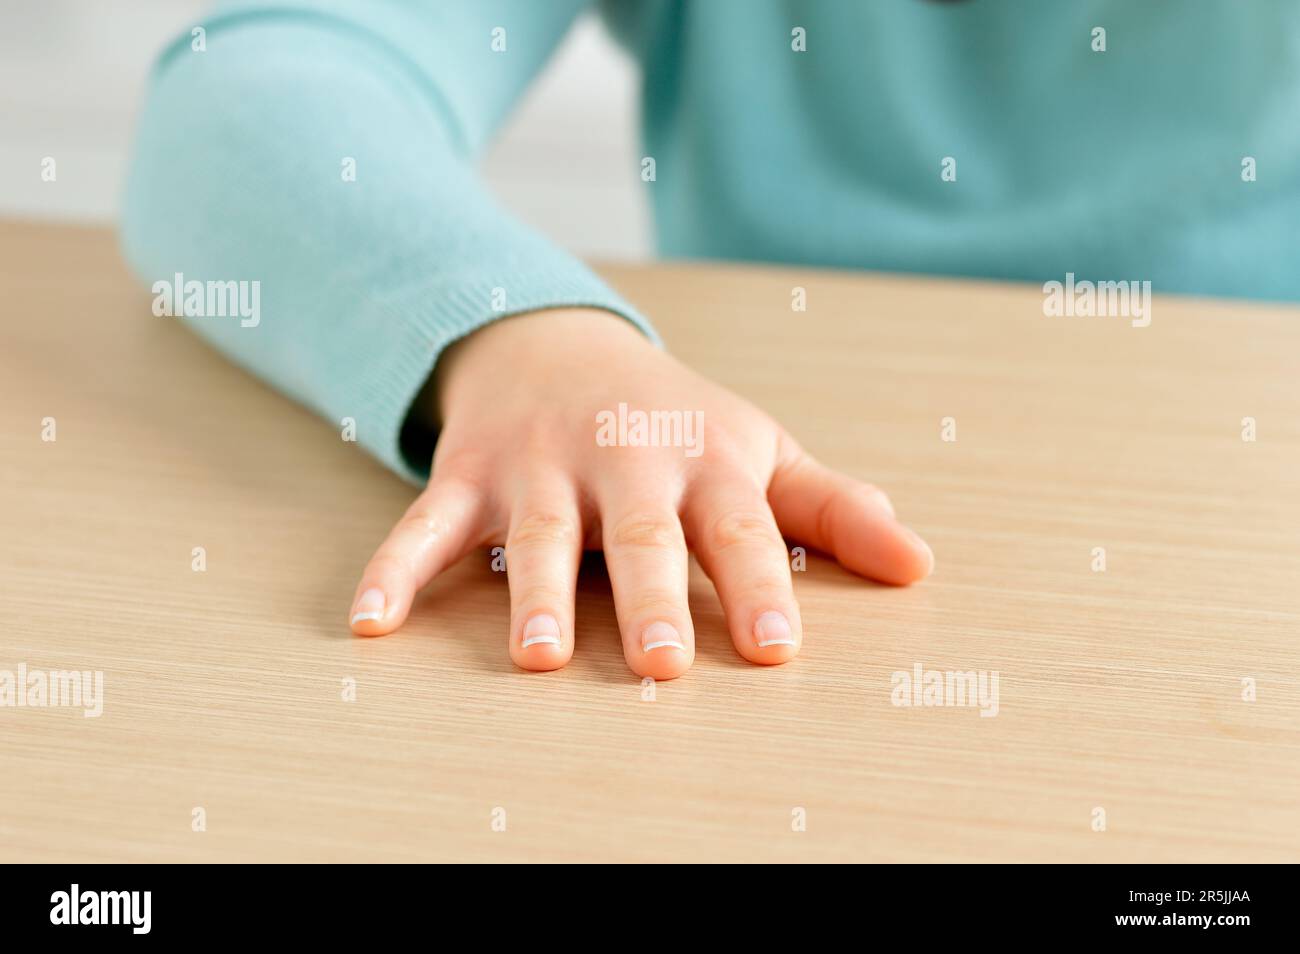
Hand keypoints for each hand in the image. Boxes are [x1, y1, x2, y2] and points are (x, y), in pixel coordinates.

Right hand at [348, 308, 932, 678]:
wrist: (556, 344)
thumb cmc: (674, 418)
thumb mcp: (757, 448)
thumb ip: (832, 508)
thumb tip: (919, 565)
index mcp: (702, 461)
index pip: (738, 528)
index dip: (760, 585)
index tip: (777, 650)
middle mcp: (622, 463)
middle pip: (640, 535)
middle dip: (651, 597)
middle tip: (663, 665)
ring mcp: (539, 468)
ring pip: (538, 536)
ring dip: (534, 594)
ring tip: (539, 659)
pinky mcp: (470, 475)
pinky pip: (426, 525)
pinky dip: (397, 568)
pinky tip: (375, 622)